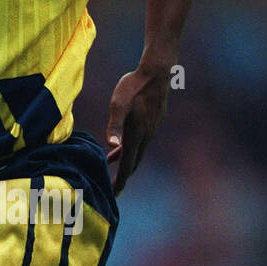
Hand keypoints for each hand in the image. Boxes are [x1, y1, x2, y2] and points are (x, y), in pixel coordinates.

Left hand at [106, 65, 168, 195]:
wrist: (157, 72)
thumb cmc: (134, 86)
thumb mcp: (118, 104)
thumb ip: (114, 126)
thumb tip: (111, 145)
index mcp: (136, 135)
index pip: (128, 165)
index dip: (121, 181)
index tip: (114, 193)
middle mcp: (146, 135)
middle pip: (134, 162)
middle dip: (123, 176)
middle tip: (113, 188)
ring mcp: (151, 128)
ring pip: (137, 150)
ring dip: (125, 160)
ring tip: (110, 165)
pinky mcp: (153, 120)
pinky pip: (140, 140)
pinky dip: (130, 147)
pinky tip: (121, 143)